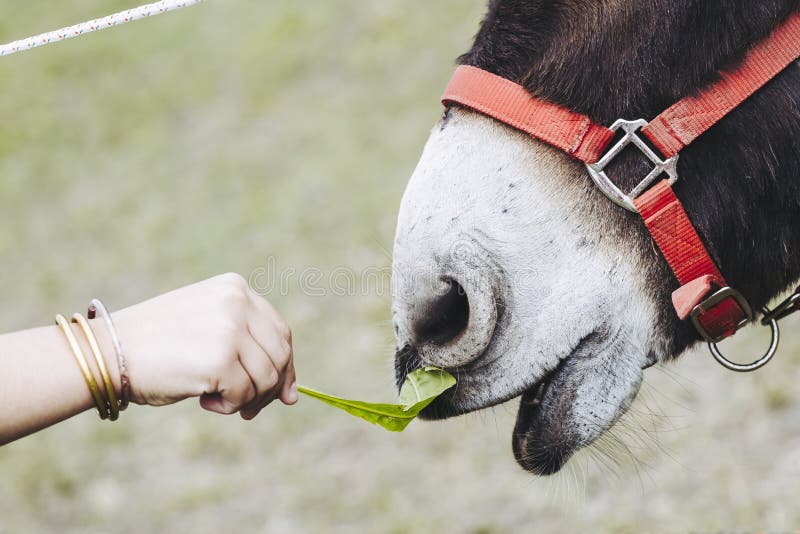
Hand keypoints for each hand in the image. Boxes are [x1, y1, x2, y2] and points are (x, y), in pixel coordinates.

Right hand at [110, 273, 296, 418]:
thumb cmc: (156, 346)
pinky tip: (203, 401)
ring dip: (246, 399)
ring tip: (214, 398)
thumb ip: (247, 348)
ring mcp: (230, 330)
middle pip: (280, 355)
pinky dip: (228, 407)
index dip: (285, 365)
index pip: (280, 331)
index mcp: (235, 288)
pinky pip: (244, 395)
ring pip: (266, 379)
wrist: (108, 352)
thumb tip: (291, 394)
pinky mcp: (220, 360)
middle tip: (251, 408)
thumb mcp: (207, 329)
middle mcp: (237, 303)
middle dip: (271, 388)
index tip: (284, 392)